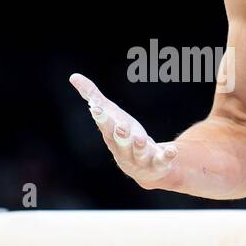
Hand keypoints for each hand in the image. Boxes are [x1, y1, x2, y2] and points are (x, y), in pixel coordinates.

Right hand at [69, 73, 178, 189]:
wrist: (145, 169)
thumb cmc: (124, 137)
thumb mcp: (111, 115)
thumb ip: (92, 97)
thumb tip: (73, 76)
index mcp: (112, 136)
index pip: (104, 127)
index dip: (101, 118)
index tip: (96, 108)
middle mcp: (124, 150)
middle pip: (120, 142)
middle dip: (120, 134)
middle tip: (121, 126)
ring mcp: (140, 159)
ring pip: (138, 152)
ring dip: (139, 146)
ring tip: (141, 138)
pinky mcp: (158, 164)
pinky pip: (162, 160)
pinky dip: (167, 155)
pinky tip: (173, 149)